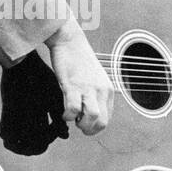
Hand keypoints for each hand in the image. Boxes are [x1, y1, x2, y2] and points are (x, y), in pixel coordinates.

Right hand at [46, 20, 112, 134]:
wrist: (70, 40)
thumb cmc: (79, 59)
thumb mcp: (94, 78)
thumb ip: (96, 94)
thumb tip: (90, 114)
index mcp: (107, 90)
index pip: (107, 119)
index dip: (95, 127)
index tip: (84, 123)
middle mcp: (101, 90)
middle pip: (102, 122)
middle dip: (89, 130)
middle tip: (78, 124)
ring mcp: (88, 87)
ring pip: (92, 116)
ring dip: (81, 124)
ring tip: (73, 118)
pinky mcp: (73, 84)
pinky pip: (73, 108)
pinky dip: (67, 115)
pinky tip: (63, 111)